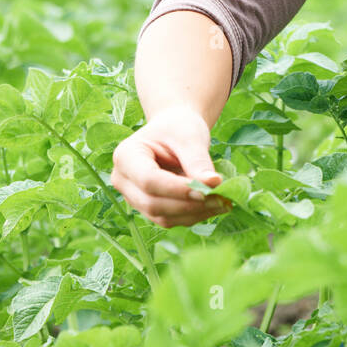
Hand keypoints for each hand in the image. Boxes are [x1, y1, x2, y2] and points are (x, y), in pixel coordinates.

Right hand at [110, 105, 232, 227]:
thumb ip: (198, 160)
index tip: (208, 189)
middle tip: (222, 198)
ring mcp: (133, 198)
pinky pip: (170, 219)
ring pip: (162, 217)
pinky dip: (194, 215)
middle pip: (153, 203)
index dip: (178, 189)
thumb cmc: (179, 127)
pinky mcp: (148, 209)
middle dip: (189, 204)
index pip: (149, 180)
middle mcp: (123, 181)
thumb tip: (213, 184)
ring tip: (223, 202)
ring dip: (195, 213)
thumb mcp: (189, 136)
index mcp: (126, 156)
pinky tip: (215, 206)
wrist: (174, 131)